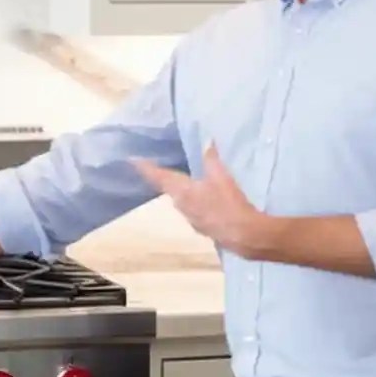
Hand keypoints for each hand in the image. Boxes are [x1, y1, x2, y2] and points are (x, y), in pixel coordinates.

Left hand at [132, 143, 273, 257]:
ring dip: (178, 189)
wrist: (243, 235)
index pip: (158, 176)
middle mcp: (181, 205)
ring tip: (179, 179)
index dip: (145, 168)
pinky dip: (192, 200)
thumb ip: (211, 158)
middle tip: (156, 167)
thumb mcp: (221, 175)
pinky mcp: (202, 226)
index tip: (132, 160)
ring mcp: (190, 218)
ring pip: (180, 200)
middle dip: (161, 178)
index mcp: (181, 191)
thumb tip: (207, 141)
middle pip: (167, 188)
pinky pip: (192, 209)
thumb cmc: (228, 202)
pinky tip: (201, 198)